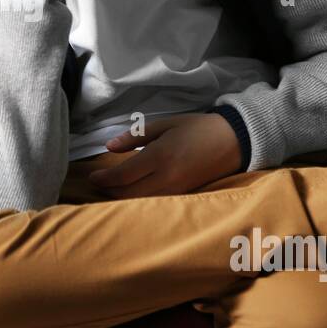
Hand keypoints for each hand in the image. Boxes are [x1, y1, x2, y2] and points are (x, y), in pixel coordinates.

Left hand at [87, 112, 243, 198]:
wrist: (234, 141)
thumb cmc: (197, 128)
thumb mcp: (165, 124)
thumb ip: (135, 136)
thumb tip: (109, 147)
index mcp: (160, 156)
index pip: (124, 175)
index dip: (104, 178)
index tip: (92, 176)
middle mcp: (166, 177)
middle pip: (129, 193)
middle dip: (109, 191)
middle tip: (97, 184)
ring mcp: (176, 189)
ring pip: (141, 202)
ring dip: (122, 198)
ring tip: (110, 190)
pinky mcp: (184, 196)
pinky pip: (155, 203)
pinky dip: (139, 201)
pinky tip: (131, 194)